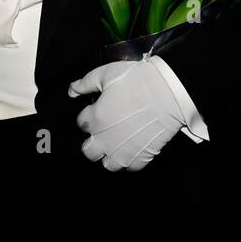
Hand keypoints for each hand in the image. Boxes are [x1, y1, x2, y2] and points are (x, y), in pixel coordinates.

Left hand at [68, 58, 185, 171]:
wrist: (168, 91)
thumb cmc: (138, 80)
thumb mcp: (106, 74)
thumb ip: (85, 83)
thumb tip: (72, 90)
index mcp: (95, 119)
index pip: (81, 124)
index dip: (89, 117)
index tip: (97, 111)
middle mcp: (105, 139)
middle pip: (89, 151)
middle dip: (93, 142)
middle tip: (104, 131)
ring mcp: (123, 151)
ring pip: (108, 164)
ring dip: (110, 154)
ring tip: (118, 142)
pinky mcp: (142, 156)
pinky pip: (131, 167)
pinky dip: (132, 159)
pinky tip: (135, 146)